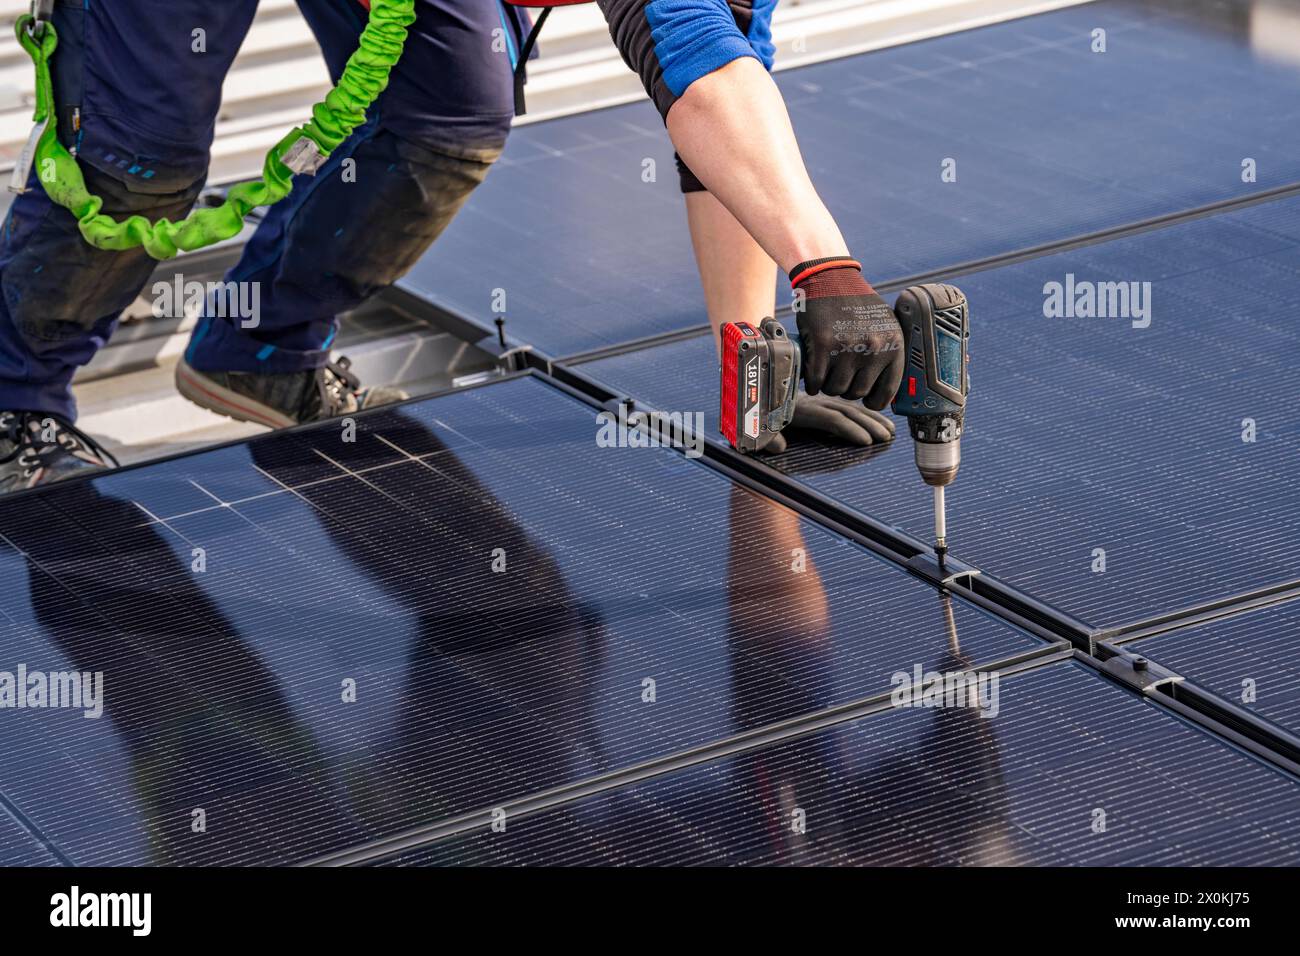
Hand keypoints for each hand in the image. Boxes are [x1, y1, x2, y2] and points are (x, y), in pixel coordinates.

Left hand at [757, 392, 894, 453]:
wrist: (753, 392)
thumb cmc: (754, 415)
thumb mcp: (755, 427)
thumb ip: (766, 437)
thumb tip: (779, 447)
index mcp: (799, 408)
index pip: (829, 418)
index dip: (848, 429)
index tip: (865, 441)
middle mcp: (812, 401)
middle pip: (845, 411)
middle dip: (868, 424)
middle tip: (886, 437)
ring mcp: (819, 400)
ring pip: (850, 406)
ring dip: (871, 418)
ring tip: (889, 430)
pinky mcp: (822, 401)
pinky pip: (846, 405)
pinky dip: (864, 411)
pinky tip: (879, 419)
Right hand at [793, 266, 904, 408]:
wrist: (832, 278)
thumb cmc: (856, 304)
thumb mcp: (884, 325)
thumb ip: (887, 354)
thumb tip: (886, 392)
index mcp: (893, 345)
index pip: (886, 392)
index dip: (872, 400)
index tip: (864, 399)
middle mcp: (874, 348)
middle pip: (857, 393)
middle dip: (846, 389)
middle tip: (839, 376)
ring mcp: (848, 347)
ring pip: (835, 388)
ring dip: (828, 385)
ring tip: (826, 372)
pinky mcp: (824, 345)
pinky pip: (816, 380)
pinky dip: (812, 382)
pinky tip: (812, 374)